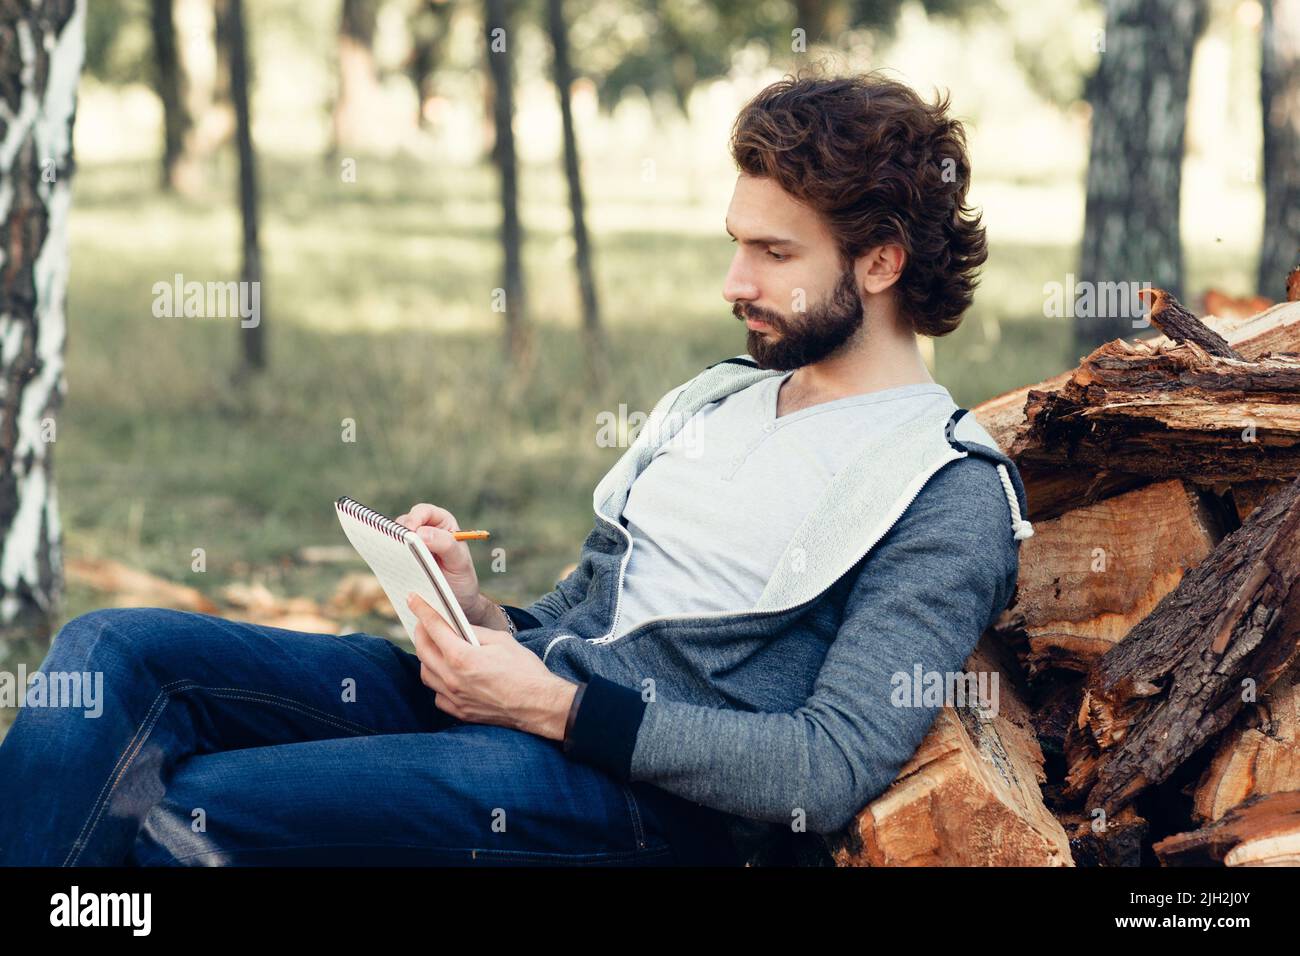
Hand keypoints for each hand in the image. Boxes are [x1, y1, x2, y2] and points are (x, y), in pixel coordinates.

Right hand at [395, 502, 491, 625]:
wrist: (458, 599)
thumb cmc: (462, 576)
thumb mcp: (459, 560)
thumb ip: (445, 544)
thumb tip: (420, 533)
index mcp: (442, 522)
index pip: (424, 511)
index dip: (415, 518)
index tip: (410, 532)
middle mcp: (425, 529)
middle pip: (404, 522)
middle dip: (399, 532)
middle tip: (396, 544)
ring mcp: (412, 544)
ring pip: (394, 537)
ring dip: (391, 545)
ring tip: (392, 556)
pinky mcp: (402, 558)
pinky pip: (390, 553)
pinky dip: (387, 557)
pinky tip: (387, 564)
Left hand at [406, 592, 578, 739]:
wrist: (538, 705)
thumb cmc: (524, 670)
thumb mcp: (501, 640)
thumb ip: (474, 632)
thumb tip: (458, 626)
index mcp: (462, 657)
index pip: (434, 628)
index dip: (422, 611)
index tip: (413, 600)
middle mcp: (452, 679)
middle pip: (423, 650)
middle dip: (420, 632)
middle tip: (423, 622)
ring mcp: (454, 698)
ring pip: (426, 674)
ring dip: (427, 657)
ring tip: (435, 647)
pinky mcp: (460, 712)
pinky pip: (437, 694)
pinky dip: (438, 681)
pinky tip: (447, 674)